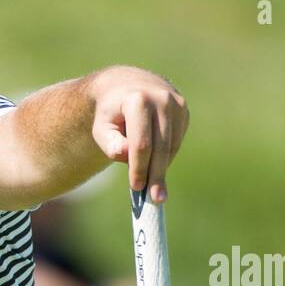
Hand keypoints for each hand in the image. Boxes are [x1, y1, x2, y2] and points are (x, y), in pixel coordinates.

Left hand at [90, 66, 188, 203]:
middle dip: (157, 175)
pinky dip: (166, 156)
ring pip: (171, 146)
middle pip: (161, 147)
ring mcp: (176, 103)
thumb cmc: (110, 113)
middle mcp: (162, 98)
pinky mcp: (184, 110)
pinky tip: (155, 163)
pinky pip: (176, 141)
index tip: (136, 187)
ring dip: (162, 168)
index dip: (139, 168)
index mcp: (139, 100)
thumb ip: (110, 144)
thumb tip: (127, 157)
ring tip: (156, 190)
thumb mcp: (101, 128)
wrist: (125, 85)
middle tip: (156, 200)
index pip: (141, 143)